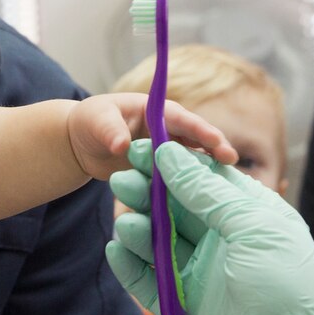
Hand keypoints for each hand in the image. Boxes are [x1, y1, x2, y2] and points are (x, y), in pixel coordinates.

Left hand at [67, 93, 234, 181]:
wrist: (82, 145)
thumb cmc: (91, 122)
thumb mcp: (97, 120)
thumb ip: (110, 131)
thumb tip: (121, 146)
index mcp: (157, 112)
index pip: (184, 119)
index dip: (201, 130)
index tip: (216, 141)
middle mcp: (168, 132)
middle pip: (196, 141)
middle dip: (214, 150)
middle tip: (231, 164)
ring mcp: (167, 154)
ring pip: (191, 162)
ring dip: (207, 171)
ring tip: (226, 184)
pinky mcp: (162, 173)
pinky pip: (178, 180)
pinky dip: (189, 188)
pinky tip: (204, 202)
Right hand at [107, 140, 313, 314]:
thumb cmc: (288, 290)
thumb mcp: (253, 229)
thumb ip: (208, 192)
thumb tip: (170, 154)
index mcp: (249, 216)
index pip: (203, 178)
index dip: (171, 162)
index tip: (139, 148)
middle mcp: (224, 242)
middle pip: (176, 207)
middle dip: (148, 192)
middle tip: (120, 180)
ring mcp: (202, 275)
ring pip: (159, 242)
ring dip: (138, 227)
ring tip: (123, 219)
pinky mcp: (184, 308)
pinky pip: (149, 282)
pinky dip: (131, 266)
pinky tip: (116, 249)